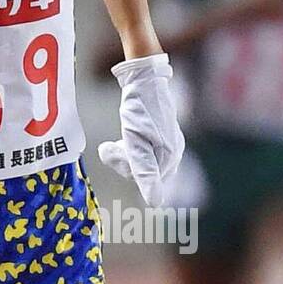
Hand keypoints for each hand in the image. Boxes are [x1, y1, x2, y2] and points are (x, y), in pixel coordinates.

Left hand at [97, 52, 184, 207]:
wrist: (145, 79)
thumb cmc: (139, 109)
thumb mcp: (136, 141)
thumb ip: (144, 171)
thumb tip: (155, 203)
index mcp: (169, 158)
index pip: (142, 180)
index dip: (123, 166)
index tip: (109, 148)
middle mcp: (174, 154)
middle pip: (143, 172)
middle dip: (123, 160)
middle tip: (108, 145)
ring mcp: (171, 146)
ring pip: (143, 163)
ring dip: (126, 154)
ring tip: (112, 143)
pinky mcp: (163, 137)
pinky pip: (145, 153)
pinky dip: (132, 148)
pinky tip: (125, 137)